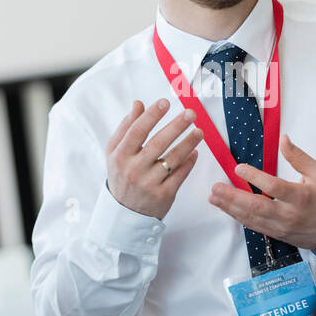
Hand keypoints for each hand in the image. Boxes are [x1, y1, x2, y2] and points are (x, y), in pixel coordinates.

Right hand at [105, 99, 202, 218]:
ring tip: (199, 131)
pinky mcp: (163, 195)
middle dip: (176, 126)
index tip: (165, 102)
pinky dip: (189, 162)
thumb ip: (126, 127)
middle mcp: (133, 169)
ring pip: (172, 159)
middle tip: (191, 113)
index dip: (152, 115)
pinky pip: (180, 174)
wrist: (124, 212)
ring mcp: (149, 183)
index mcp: (120, 156)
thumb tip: (138, 104)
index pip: (137, 131)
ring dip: (188, 143)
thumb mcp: (115, 152)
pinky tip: (195, 152)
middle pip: (158, 143)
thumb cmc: (122, 175)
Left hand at [208, 134, 315, 250]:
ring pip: (252, 219)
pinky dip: (240, 217)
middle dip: (233, 197)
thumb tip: (283, 140)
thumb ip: (299, 157)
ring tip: (214, 198)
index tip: (238, 167)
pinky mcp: (277, 235)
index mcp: (301, 197)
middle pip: (256, 207)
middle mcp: (289, 214)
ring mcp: (282, 227)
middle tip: (215, 188)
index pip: (273, 187)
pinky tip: (228, 209)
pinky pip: (255, 226)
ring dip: (231, 208)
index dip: (254, 177)